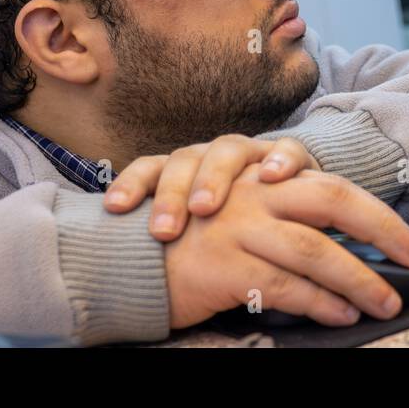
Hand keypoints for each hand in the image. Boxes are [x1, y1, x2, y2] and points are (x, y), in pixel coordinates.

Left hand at [104, 135, 317, 240]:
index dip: (131, 184)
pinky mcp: (292, 155)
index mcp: (185, 170)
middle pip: (184, 160)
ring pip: (228, 151)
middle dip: (171, 192)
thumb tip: (119, 258)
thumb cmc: (236, 225)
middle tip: (163, 229)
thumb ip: (173, 238)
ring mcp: (252, 152)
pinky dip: (280, 159)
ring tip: (204, 207)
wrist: (292, 207)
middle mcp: (213, 156)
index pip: (150, 168)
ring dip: (214, 176)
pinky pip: (288, 149)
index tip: (115, 207)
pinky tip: (271, 176)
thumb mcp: (200, 233)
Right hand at [165, 165, 408, 327]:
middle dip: (381, 229)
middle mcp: (254, 191)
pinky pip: (285, 285)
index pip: (331, 184)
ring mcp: (239, 225)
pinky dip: (320, 303)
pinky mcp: (224, 263)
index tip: (408, 244)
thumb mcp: (237, 213)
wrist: (122, 256)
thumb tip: (350, 251)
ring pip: (314, 249)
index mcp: (261, 173)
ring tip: (384, 302)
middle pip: (331, 199)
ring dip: (358, 280)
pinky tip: (340, 315)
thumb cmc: (187, 237)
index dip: (376, 212)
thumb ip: (284, 218)